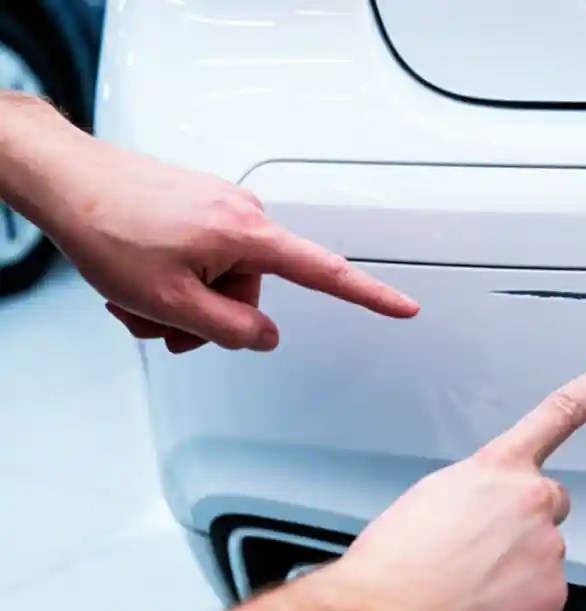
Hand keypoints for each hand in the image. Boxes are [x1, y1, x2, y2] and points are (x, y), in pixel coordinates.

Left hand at [43, 136, 417, 352]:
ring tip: (136, 298)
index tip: (405, 307)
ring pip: (220, 281)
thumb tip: (265, 338)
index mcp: (248, 235)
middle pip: (251, 294)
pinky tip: (136, 278)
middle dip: (208, 317)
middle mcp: (242, 215)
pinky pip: (201, 258)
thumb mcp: (169, 303)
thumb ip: (230, 330)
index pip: (325, 273)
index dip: (371, 296)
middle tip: (160, 321)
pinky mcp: (196, 207)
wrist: (63, 179)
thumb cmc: (108, 226)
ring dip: (181, 302)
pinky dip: (172, 278)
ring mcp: (218, 209)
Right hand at [324, 353, 585, 610]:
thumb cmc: (394, 564)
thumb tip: (486, 509)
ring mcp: (548, 546)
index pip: (559, 413)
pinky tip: (483, 607)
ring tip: (469, 583)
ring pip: (543, 551)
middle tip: (482, 549)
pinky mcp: (554, 591)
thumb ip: (477, 491)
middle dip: (526, 521)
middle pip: (551, 501)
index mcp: (496, 468)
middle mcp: (531, 499)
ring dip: (517, 565)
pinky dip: (520, 602)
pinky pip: (544, 593)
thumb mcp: (431, 498)